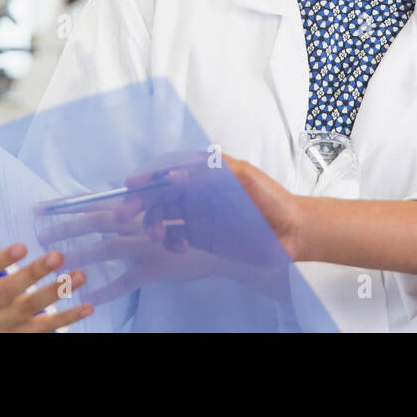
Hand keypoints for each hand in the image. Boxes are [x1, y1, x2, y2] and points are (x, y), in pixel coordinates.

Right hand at [0, 228, 93, 331]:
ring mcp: (0, 322)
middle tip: (58, 255)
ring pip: (27, 311)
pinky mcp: (20, 334)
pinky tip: (87, 306)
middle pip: (4, 293)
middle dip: (32, 274)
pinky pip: (44, 329)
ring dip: (56, 293)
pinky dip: (68, 318)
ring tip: (80, 275)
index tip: (22, 245)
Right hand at [117, 153, 304, 261]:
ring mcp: (197, 214)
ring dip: (152, 223)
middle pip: (159, 193)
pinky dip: (169, 241)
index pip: (170, 170)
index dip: (149, 176)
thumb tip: (174, 177)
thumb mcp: (245, 178)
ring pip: (162, 214)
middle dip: (140, 202)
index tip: (132, 185)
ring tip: (158, 235)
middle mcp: (197, 190)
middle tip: (125, 214)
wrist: (292, 232)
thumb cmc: (272, 199)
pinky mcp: (200, 236)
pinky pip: (174, 236)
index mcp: (206, 172)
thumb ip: (210, 174)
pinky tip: (180, 246)